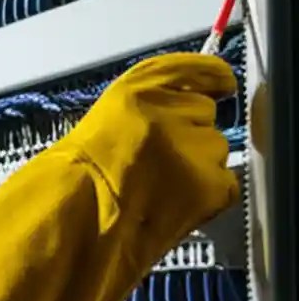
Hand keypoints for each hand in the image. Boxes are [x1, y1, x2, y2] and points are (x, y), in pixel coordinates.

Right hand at [61, 52, 238, 261]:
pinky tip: (173, 204)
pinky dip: (207, 193)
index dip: (210, 78)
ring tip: (156, 189)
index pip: (191, 70)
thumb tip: (184, 106)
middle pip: (204, 113)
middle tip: (154, 161)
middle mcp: (172, 112)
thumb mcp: (100, 126)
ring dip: (196, 165)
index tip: (220, 84)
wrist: (77, 230)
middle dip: (188, 133)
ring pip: (215, 149)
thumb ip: (144, 111)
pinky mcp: (215, 185)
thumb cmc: (73, 186)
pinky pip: (226, 182)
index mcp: (136, 92)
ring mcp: (198, 149)